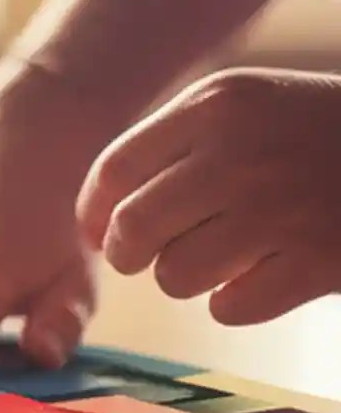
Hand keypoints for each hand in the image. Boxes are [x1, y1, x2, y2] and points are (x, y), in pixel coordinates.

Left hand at [78, 67, 340, 323]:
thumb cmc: (317, 132)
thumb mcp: (248, 106)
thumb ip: (172, 144)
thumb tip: (95, 215)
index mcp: (217, 105)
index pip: (114, 170)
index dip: (93, 212)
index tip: (96, 231)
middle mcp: (240, 152)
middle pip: (132, 230)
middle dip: (128, 253)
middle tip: (145, 257)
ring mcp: (280, 208)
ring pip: (173, 276)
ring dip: (183, 280)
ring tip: (213, 262)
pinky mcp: (318, 261)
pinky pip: (229, 307)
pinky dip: (234, 302)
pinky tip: (257, 279)